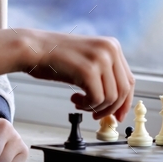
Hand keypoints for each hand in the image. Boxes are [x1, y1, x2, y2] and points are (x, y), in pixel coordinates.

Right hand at [0, 29, 134, 122]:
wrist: (33, 48)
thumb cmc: (55, 57)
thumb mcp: (87, 60)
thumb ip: (104, 75)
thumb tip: (117, 103)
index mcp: (112, 46)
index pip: (129, 80)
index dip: (124, 102)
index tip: (117, 115)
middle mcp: (110, 49)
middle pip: (123, 91)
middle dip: (110, 108)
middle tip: (95, 114)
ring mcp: (100, 58)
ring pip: (111, 97)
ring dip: (95, 107)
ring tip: (80, 103)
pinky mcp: (89, 70)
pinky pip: (97, 99)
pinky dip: (86, 105)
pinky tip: (74, 99)